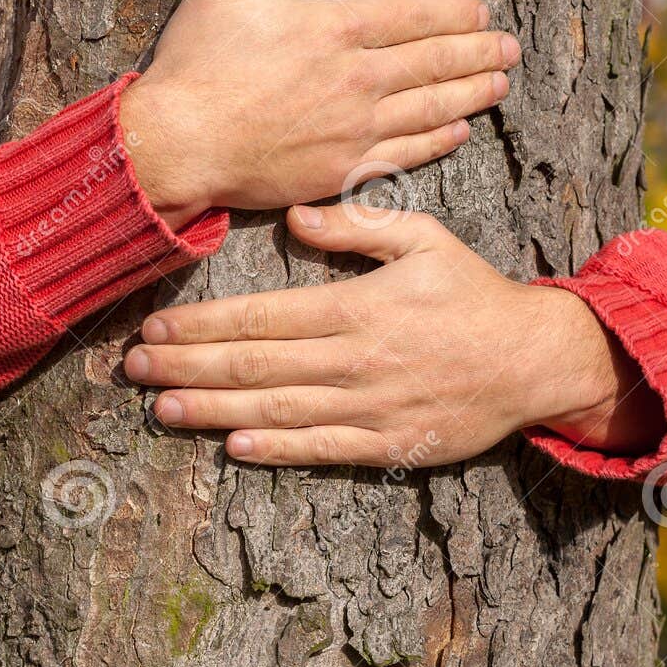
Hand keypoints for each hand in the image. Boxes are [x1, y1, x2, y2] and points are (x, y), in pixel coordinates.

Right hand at [120, 0, 519, 230]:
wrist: (178, 143)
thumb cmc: (196, 63)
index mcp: (336, 28)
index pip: (415, 16)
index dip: (455, 13)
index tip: (480, 12)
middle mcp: (357, 78)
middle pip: (435, 61)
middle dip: (478, 52)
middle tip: (510, 48)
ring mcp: (355, 128)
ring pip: (431, 107)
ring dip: (471, 94)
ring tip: (500, 84)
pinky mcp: (343, 169)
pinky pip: (405, 153)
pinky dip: (438, 140)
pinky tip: (459, 130)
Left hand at [122, 204, 665, 466]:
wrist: (533, 359)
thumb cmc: (472, 294)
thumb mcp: (425, 239)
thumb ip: (359, 226)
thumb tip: (296, 217)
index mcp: (357, 307)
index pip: (261, 317)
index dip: (202, 324)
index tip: (155, 327)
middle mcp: (355, 359)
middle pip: (255, 364)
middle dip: (187, 366)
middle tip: (133, 371)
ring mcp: (370, 405)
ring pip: (276, 409)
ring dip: (213, 409)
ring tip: (162, 408)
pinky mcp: (387, 443)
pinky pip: (321, 448)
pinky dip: (275, 449)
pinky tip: (231, 445)